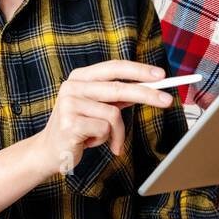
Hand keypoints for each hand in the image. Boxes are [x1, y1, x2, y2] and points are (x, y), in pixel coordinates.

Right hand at [36, 60, 175, 178]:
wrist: (51, 151)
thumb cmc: (80, 127)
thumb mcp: (100, 106)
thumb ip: (119, 95)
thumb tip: (151, 86)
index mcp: (80, 77)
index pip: (114, 67)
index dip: (139, 70)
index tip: (162, 75)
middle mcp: (72, 86)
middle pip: (118, 87)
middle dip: (147, 94)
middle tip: (167, 101)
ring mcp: (69, 104)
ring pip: (113, 114)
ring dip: (117, 132)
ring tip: (107, 139)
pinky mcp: (69, 124)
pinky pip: (105, 130)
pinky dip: (106, 140)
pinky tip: (90, 142)